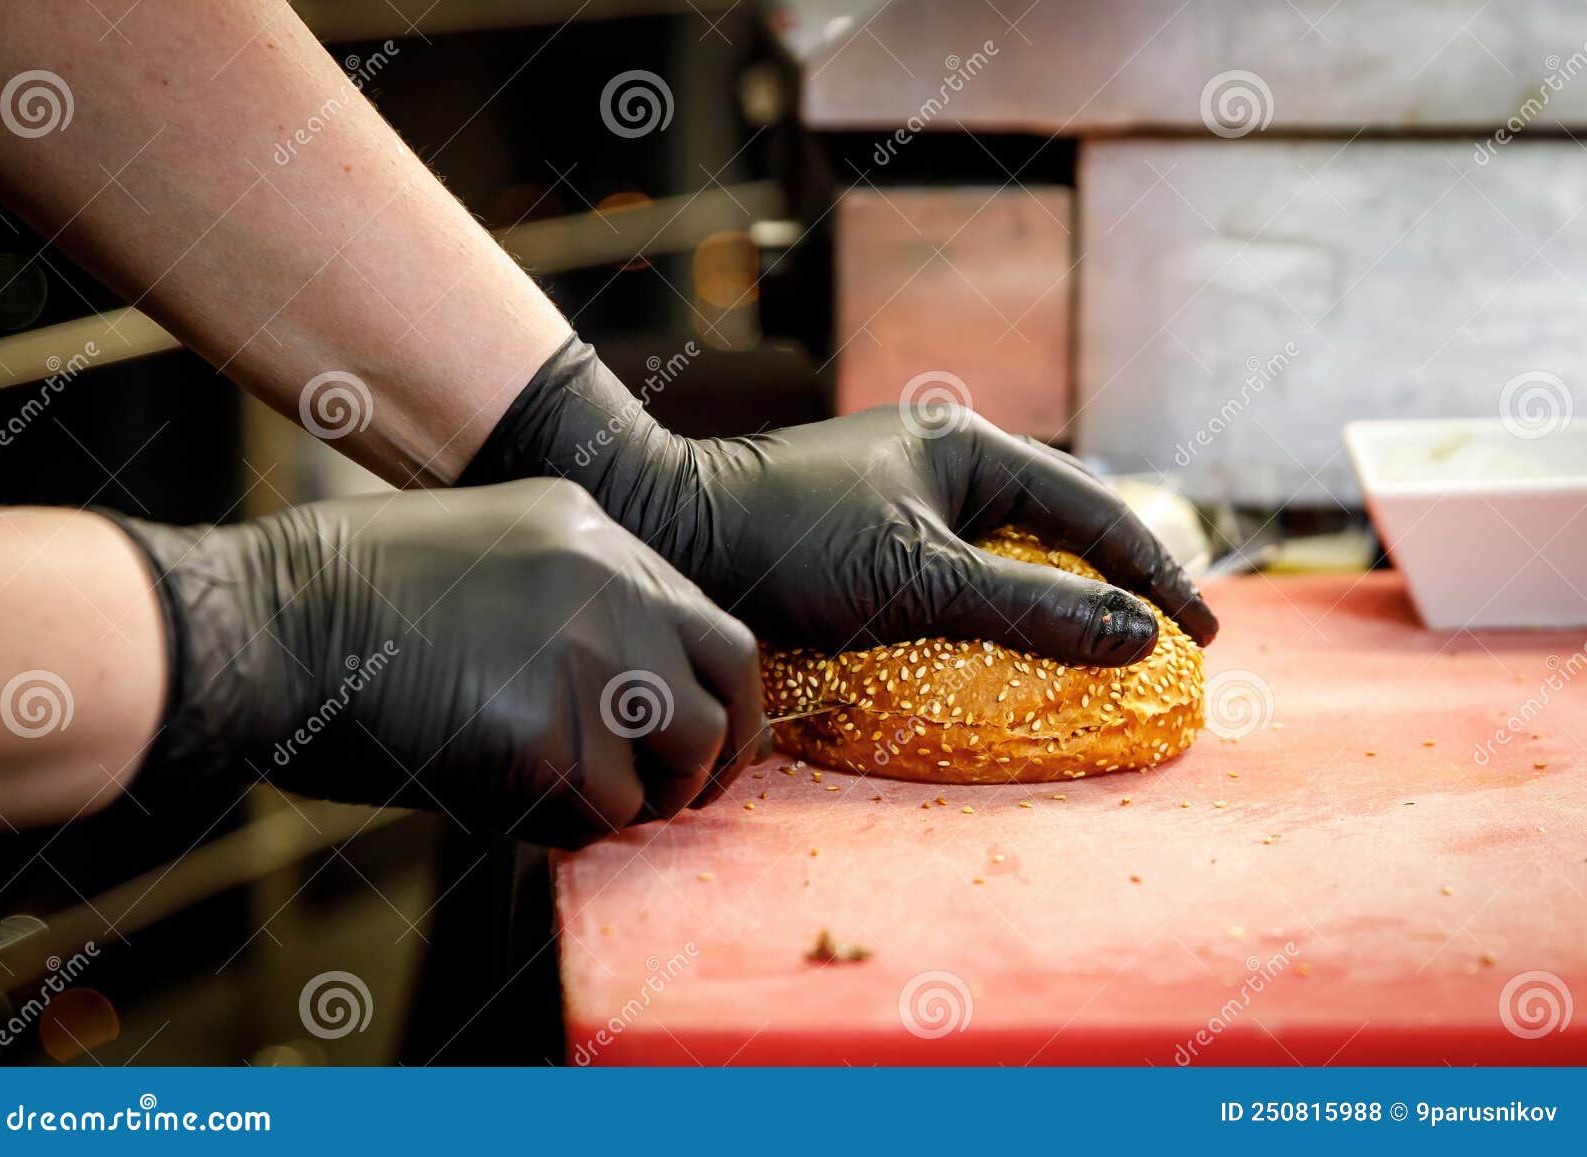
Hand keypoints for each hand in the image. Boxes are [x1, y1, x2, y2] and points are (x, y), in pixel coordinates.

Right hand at [100, 479, 766, 847]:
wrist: (258, 629)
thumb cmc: (342, 601)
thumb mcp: (480, 553)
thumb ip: (568, 602)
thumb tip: (627, 693)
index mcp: (591, 530)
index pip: (709, 622)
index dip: (712, 694)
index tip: (701, 739)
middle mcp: (607, 582)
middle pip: (726, 682)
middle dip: (718, 752)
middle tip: (683, 794)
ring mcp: (582, 654)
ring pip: (673, 758)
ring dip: (633, 797)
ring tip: (562, 798)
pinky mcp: (542, 734)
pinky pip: (598, 809)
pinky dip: (567, 825)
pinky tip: (509, 804)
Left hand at [460, 338, 1216, 665]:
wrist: (669, 532)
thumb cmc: (790, 541)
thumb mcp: (918, 576)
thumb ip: (1031, 604)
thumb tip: (1141, 634)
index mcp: (968, 448)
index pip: (1093, 508)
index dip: (1155, 573)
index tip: (1206, 633)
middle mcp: (943, 468)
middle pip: (1058, 532)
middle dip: (1114, 589)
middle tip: (1168, 652)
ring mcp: (906, 508)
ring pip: (1009, 563)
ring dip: (1055, 611)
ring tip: (1105, 665)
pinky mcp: (872, 550)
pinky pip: (958, 587)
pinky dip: (995, 623)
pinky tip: (1012, 664)